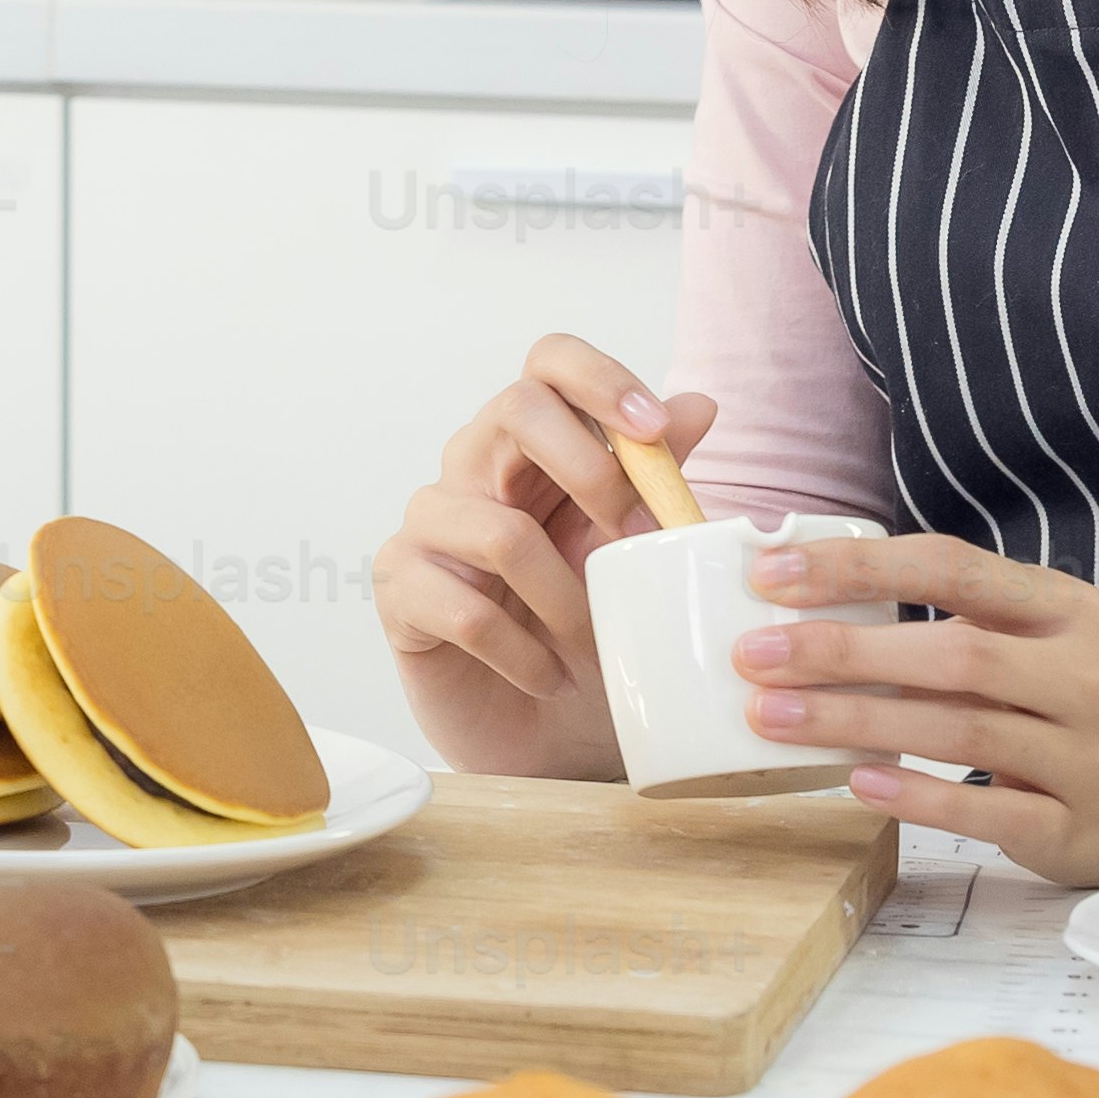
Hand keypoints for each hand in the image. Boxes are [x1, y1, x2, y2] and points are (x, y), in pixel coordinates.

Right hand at [372, 335, 705, 777]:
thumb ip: (654, 481)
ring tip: (596, 644)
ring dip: (566, 598)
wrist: (541, 732)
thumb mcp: (632, 557)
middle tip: (640, 539)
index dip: (599, 378)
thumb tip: (698, 403)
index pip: (548, 364)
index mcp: (533, 447)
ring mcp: (429, 526)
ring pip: (498, 530)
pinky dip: (523, 654)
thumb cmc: (582, 633)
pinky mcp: (399, 590)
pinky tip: (550, 679)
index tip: (653, 430)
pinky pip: (464, 611)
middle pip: (515, 408)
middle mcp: (473, 469)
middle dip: (593, 472)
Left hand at [735, 527, 1098, 886]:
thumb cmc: (1072, 691)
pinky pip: (988, 813)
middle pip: (956, 655)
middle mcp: (1081, 677)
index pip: (954, 567)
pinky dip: (919, 797)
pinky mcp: (1074, 828)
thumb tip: (806, 607)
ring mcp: (1085, 757)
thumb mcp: (1036, 633)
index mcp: (1062, 609)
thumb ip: (950, 617)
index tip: (772, 574)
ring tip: (773, 718)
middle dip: (846, 651)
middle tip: (755, 655)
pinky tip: (856, 781)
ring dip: (859, 722)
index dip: (861, 567)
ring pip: (964, 734)